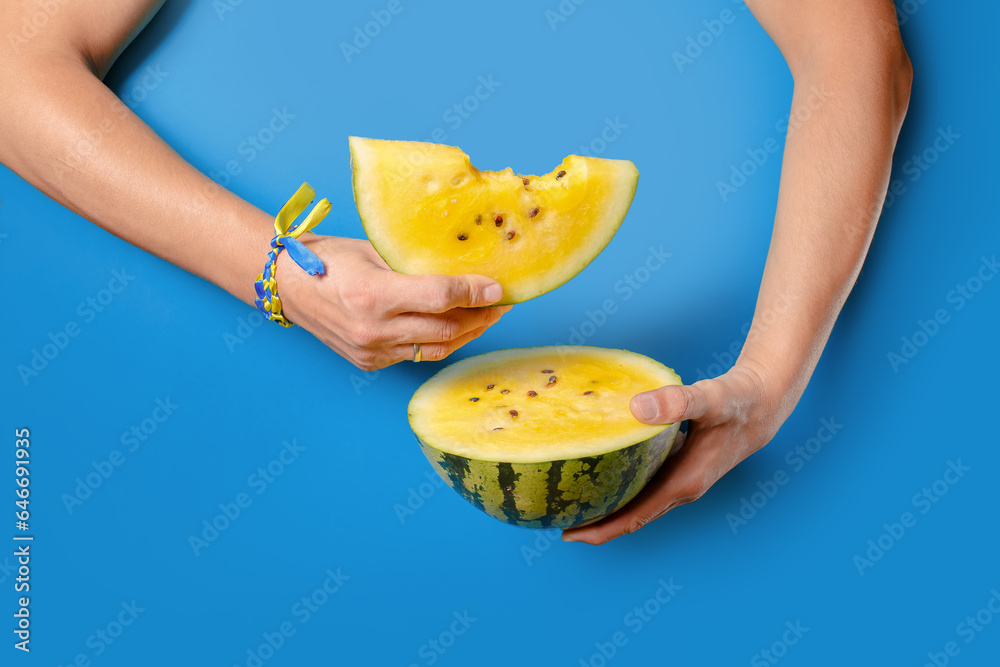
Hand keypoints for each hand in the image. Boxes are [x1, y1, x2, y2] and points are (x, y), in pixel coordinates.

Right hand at [276, 234, 510, 369]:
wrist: (287, 286)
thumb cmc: (331, 259)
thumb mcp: (374, 249)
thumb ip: (416, 264)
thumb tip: (464, 265)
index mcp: (373, 294)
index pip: (440, 297)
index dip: (475, 292)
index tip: (500, 287)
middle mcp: (373, 329)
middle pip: (446, 329)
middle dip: (481, 316)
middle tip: (501, 302)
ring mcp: (372, 351)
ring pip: (437, 348)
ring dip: (467, 333)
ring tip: (486, 316)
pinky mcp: (370, 363)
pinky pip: (417, 355)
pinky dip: (440, 341)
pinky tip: (455, 326)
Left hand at [562, 363, 781, 544]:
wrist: (763, 402)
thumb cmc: (739, 403)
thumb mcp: (711, 399)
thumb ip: (677, 402)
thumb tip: (637, 406)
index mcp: (684, 483)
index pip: (635, 517)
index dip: (601, 528)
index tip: (567, 534)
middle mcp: (680, 487)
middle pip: (631, 515)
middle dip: (595, 522)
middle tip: (554, 519)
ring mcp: (679, 478)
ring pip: (636, 500)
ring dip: (606, 504)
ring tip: (569, 499)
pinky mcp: (678, 464)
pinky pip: (642, 481)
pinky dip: (620, 482)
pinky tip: (600, 467)